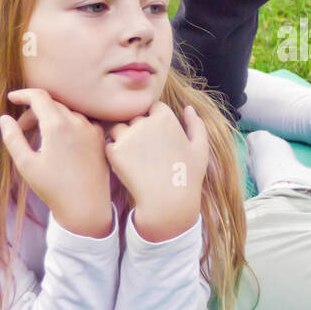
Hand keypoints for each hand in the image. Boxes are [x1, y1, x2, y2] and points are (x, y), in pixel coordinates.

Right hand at [0, 88, 112, 237]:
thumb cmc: (53, 188)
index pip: (39, 96)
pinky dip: (67, 125)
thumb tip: (4, 118)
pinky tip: (59, 143)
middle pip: (52, 104)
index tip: (11, 98)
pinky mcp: (100, 138)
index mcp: (57, 125)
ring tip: (39, 139)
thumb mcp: (26, 164)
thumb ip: (12, 138)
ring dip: (50, 119)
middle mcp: (78, 122)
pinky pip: (80, 122)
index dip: (22, 94)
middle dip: (33, 112)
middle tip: (21, 130)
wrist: (86, 207)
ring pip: (66, 113)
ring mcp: (92, 129)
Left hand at [105, 102, 208, 242]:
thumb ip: (196, 125)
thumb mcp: (201, 149)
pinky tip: (128, 167)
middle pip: (135, 117)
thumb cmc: (188, 176)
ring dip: (124, 139)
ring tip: (136, 159)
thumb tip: (188, 108)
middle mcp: (144, 122)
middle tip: (148, 152)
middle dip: (139, 129)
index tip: (159, 137)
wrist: (168, 202)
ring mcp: (127, 136)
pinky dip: (115, 153)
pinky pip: (109, 145)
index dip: (155, 120)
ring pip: (119, 128)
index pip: (153, 106)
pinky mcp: (114, 152)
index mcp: (165, 117)